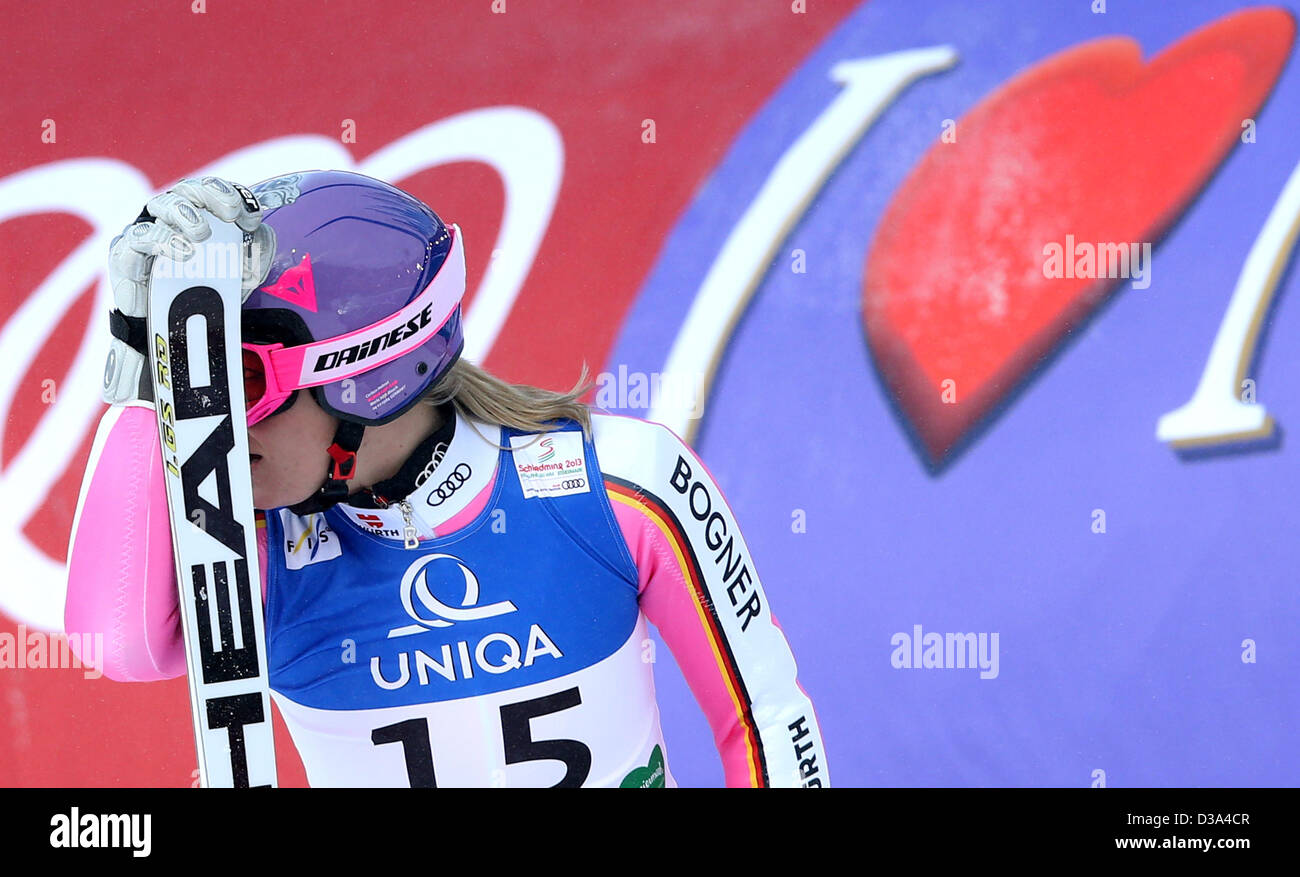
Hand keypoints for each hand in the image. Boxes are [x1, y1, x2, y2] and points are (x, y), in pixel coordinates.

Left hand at [102, 176, 272, 404]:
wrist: (192, 306)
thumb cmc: (166, 326)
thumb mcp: (148, 346)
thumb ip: (133, 364)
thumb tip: (116, 396)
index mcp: (131, 261)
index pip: (135, 240)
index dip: (156, 240)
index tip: (182, 253)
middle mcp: (154, 232)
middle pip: (162, 207)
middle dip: (182, 215)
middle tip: (204, 233)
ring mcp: (183, 219)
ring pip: (191, 193)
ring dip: (213, 198)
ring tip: (235, 214)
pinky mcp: (212, 214)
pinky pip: (221, 196)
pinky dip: (237, 200)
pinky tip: (251, 215)